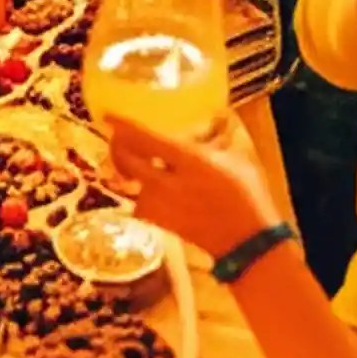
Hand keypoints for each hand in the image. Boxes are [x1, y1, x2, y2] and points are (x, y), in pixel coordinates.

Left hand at [106, 115, 281, 259]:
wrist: (245, 241)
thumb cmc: (248, 196)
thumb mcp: (238, 160)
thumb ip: (218, 142)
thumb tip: (216, 119)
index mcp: (190, 162)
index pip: (147, 140)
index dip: (124, 127)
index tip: (107, 116)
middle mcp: (169, 183)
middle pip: (127, 162)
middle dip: (116, 148)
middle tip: (115, 138)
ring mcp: (161, 205)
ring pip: (129, 184)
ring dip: (126, 172)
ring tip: (130, 162)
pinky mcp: (159, 222)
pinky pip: (138, 204)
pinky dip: (139, 195)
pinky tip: (148, 189)